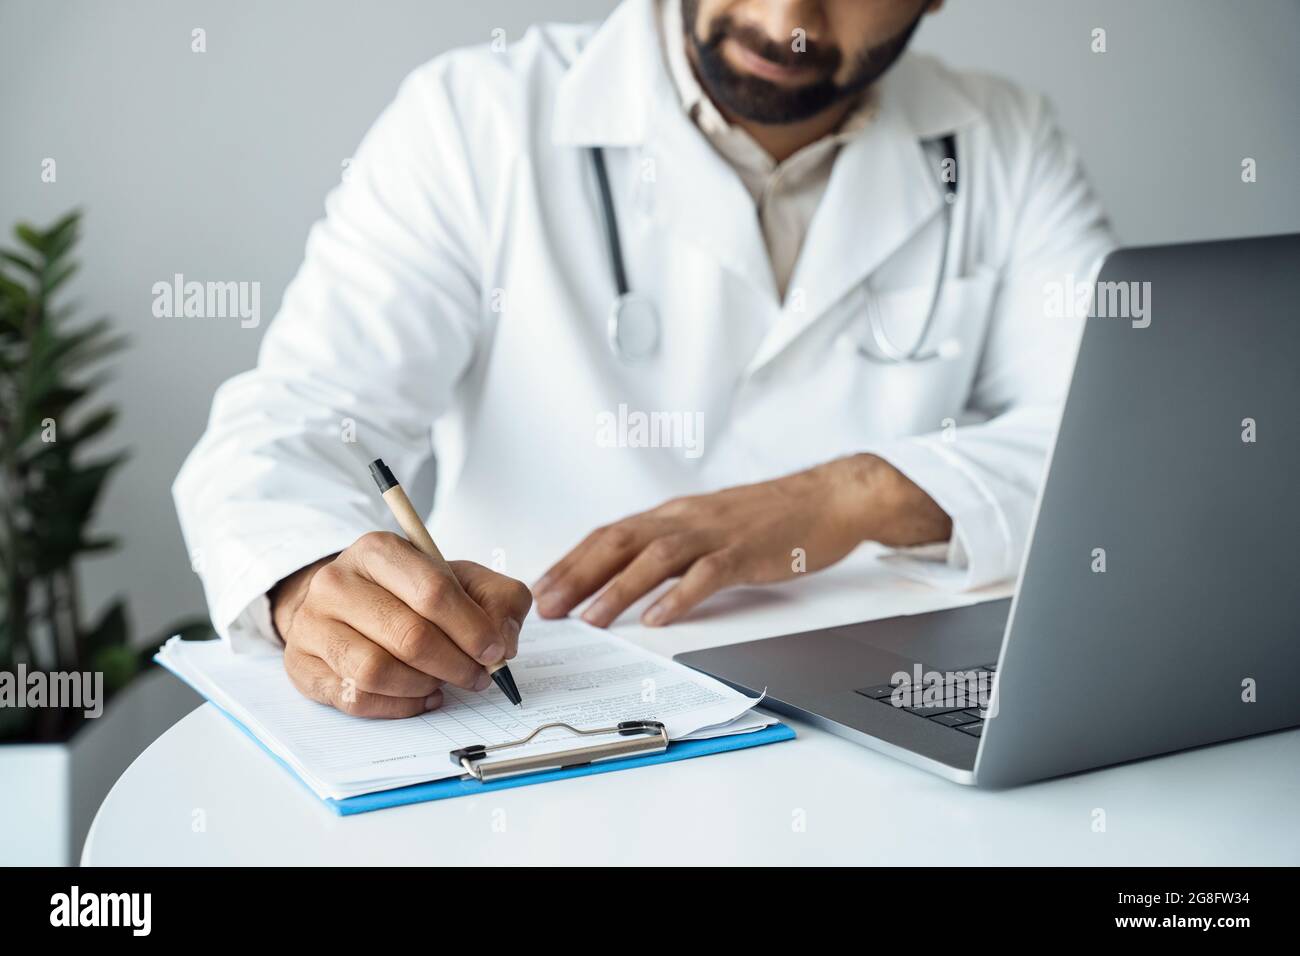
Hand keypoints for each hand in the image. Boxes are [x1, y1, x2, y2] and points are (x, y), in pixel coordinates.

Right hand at [270, 531, 532, 717]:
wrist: (345, 604)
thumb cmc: (409, 592)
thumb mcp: (461, 579)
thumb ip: (499, 600)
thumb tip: (503, 643)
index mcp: (379, 550)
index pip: (433, 591)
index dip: (472, 628)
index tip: (494, 650)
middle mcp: (337, 582)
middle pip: (408, 635)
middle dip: (455, 664)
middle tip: (477, 676)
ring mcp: (312, 624)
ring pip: (376, 671)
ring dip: (424, 686)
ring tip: (443, 683)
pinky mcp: (301, 665)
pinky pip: (355, 698)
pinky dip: (398, 706)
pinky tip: (419, 696)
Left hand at [533, 454, 950, 627]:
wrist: (831, 497)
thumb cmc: (772, 516)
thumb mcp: (711, 524)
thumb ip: (674, 545)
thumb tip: (632, 574)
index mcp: (674, 514)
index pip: (610, 535)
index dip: (572, 560)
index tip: (542, 587)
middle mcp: (687, 519)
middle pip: (620, 543)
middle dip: (578, 575)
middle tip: (546, 606)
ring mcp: (717, 533)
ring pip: (655, 558)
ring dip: (618, 589)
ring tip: (590, 618)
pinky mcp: (747, 551)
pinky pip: (707, 574)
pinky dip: (679, 597)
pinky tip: (658, 618)